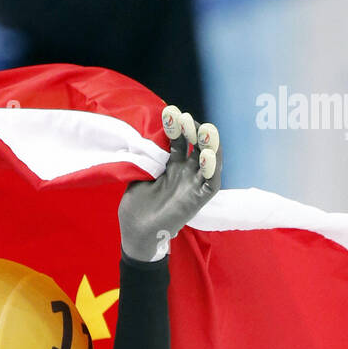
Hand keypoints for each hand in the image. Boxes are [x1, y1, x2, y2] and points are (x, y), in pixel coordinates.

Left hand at [118, 106, 222, 261]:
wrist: (136, 235)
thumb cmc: (135, 210)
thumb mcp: (137, 178)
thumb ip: (145, 159)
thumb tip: (144, 137)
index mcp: (171, 167)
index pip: (180, 141)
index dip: (176, 127)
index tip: (170, 113)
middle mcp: (185, 174)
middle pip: (197, 146)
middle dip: (193, 130)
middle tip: (185, 118)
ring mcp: (192, 186)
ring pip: (209, 161)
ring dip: (209, 144)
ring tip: (204, 129)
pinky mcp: (198, 201)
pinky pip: (212, 183)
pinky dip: (213, 169)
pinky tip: (207, 155)